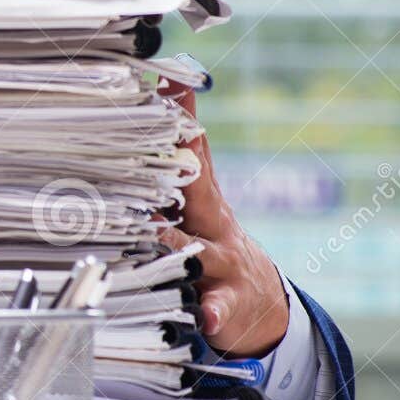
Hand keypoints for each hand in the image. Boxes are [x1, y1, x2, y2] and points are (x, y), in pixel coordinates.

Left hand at [157, 79, 287, 356]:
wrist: (258, 306)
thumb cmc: (208, 247)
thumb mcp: (193, 207)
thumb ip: (168, 167)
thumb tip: (141, 112)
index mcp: (199, 202)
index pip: (189, 153)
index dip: (178, 120)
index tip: (166, 84)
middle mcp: (213, 228)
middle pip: (199, 195)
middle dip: (183, 172)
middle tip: (162, 151)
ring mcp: (224, 266)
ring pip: (202, 253)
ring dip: (183, 248)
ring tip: (166, 242)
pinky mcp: (227, 307)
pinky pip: (220, 309)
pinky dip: (214, 312)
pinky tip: (208, 316)